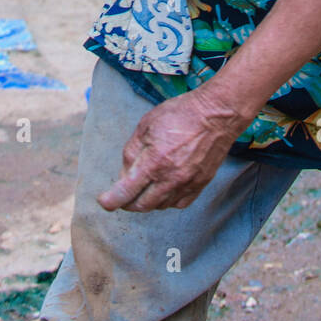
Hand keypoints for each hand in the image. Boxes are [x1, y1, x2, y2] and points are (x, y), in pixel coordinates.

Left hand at [97, 84, 245, 212]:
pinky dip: (167, 201)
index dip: (112, 200)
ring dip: (148, 201)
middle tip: (123, 195)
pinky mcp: (201, 184)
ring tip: (144, 188)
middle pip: (142, 205)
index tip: (104, 203)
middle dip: (128, 203)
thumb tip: (125, 173)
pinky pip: (179, 203)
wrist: (216, 114)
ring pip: (160, 206)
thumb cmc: (180, 114)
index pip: (127, 191)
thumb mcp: (147, 124)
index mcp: (154, 162)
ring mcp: (187, 184)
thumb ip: (132, 150)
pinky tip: (164, 190)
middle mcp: (170, 178)